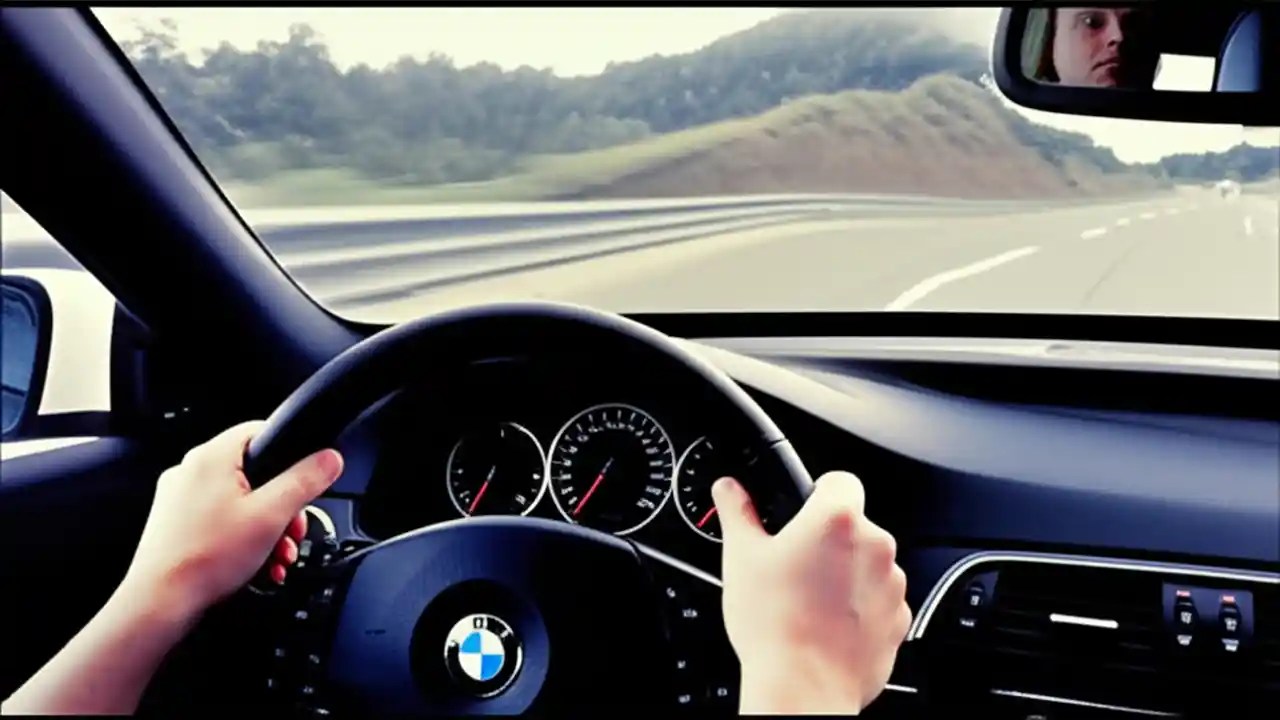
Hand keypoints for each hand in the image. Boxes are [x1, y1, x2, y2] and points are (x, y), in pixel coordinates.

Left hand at [120, 420, 343, 619]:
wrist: (161, 602)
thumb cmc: (205, 559)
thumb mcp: (271, 515)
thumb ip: (305, 481)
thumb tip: (329, 458)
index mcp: (211, 457)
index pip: (260, 430)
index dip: (290, 451)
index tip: (307, 476)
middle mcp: (191, 471)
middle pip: (254, 472)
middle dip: (283, 504)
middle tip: (293, 529)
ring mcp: (180, 498)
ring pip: (240, 500)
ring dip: (267, 526)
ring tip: (277, 553)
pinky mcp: (176, 523)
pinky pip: (221, 519)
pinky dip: (243, 536)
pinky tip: (256, 562)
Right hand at [714, 471, 910, 714]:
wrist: (802, 687)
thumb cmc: (773, 625)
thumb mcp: (741, 557)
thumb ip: (738, 512)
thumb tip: (730, 490)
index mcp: (837, 520)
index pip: (839, 480)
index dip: (817, 492)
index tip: (801, 512)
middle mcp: (874, 546)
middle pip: (852, 525)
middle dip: (826, 540)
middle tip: (793, 565)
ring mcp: (892, 584)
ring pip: (866, 563)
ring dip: (844, 573)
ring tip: (807, 599)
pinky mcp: (898, 618)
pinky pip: (878, 599)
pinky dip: (858, 605)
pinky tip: (826, 622)